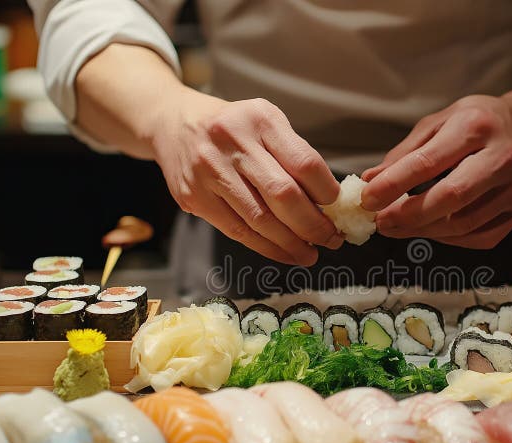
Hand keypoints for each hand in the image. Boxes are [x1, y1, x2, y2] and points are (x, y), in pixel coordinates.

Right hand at [150, 91, 342, 264]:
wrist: (174, 122)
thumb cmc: (232, 127)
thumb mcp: (266, 122)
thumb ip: (295, 155)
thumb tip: (328, 204)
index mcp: (260, 119)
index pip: (304, 163)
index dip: (326, 192)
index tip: (337, 207)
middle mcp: (232, 142)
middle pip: (283, 195)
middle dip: (313, 225)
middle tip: (331, 239)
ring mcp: (209, 171)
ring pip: (260, 219)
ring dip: (291, 243)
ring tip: (310, 254)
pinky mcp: (194, 197)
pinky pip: (237, 231)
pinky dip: (266, 247)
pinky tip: (284, 253)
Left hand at [361, 95, 511, 248]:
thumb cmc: (478, 123)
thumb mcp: (439, 122)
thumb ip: (406, 153)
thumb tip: (372, 181)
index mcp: (476, 126)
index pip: (429, 161)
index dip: (394, 184)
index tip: (368, 198)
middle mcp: (502, 157)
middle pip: (451, 197)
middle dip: (409, 215)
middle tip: (381, 222)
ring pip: (464, 223)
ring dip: (424, 230)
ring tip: (398, 227)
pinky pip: (479, 236)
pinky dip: (448, 239)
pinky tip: (430, 229)